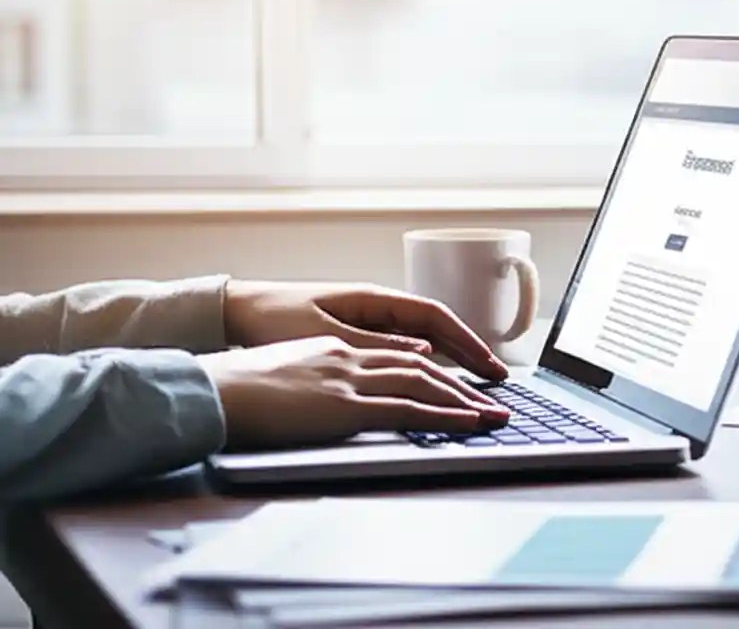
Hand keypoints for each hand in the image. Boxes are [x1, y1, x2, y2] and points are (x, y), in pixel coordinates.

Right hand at [198, 335, 509, 449]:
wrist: (209, 392)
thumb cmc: (235, 392)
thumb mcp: (285, 378)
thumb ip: (317, 382)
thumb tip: (329, 400)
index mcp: (335, 350)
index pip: (399, 357)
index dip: (435, 371)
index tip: (460, 384)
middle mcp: (349, 358)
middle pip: (421, 366)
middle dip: (463, 384)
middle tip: (493, 399)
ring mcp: (349, 380)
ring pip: (424, 384)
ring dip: (465, 400)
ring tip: (494, 415)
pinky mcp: (345, 406)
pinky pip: (409, 408)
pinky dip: (446, 415)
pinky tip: (469, 422)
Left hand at [223, 280, 507, 381]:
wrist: (234, 313)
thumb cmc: (274, 319)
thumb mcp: (327, 336)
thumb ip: (376, 346)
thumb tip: (426, 355)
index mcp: (373, 300)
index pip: (436, 318)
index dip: (468, 341)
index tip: (490, 366)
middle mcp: (376, 309)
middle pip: (438, 331)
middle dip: (470, 355)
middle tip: (497, 382)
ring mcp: (368, 323)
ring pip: (423, 343)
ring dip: (451, 363)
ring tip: (476, 386)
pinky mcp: (355, 339)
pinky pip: (402, 352)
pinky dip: (425, 367)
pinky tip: (436, 384)